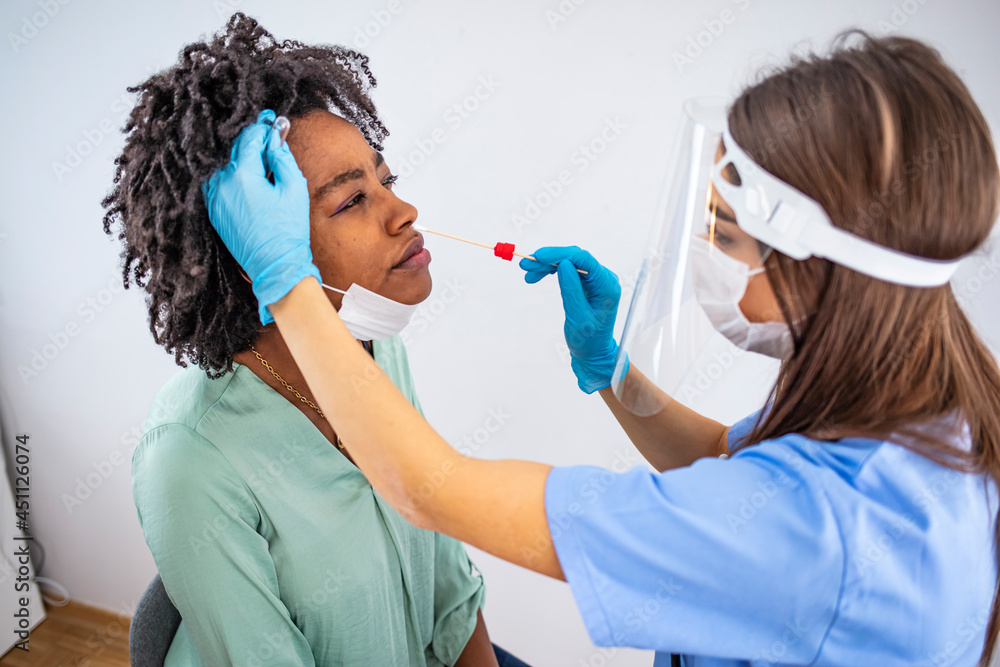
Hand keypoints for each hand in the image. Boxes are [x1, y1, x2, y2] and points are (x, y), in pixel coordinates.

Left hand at [201, 109, 320, 324]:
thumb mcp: (294, 189)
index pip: (249, 138)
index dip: (262, 126)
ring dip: (244, 161)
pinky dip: (235, 178)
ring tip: (264, 163)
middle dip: (254, 142)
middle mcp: (222, 184)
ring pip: (228, 167)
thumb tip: (276, 137)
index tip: (272, 120)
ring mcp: (215, 199)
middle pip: (236, 151)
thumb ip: (282, 158)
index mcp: (241, 175)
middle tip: (271, 135)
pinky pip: (222, 185)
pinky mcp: (215, 212)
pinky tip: (252, 181)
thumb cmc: (287, 230)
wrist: (275, 265)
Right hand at [520, 247, 628, 392]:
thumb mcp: (578, 317)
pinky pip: (566, 271)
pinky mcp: (585, 285)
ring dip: (546, 265)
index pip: (584, 260)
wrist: (593, 353)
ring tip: (528, 272)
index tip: (538, 257)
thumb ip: (571, 290)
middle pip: (574, 258)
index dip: (559, 254)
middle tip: (526, 264)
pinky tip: (536, 276)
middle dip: (549, 259)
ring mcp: (594, 281)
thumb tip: (563, 264)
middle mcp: (603, 279)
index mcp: (607, 286)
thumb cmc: (589, 341)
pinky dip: (551, 272)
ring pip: (567, 263)